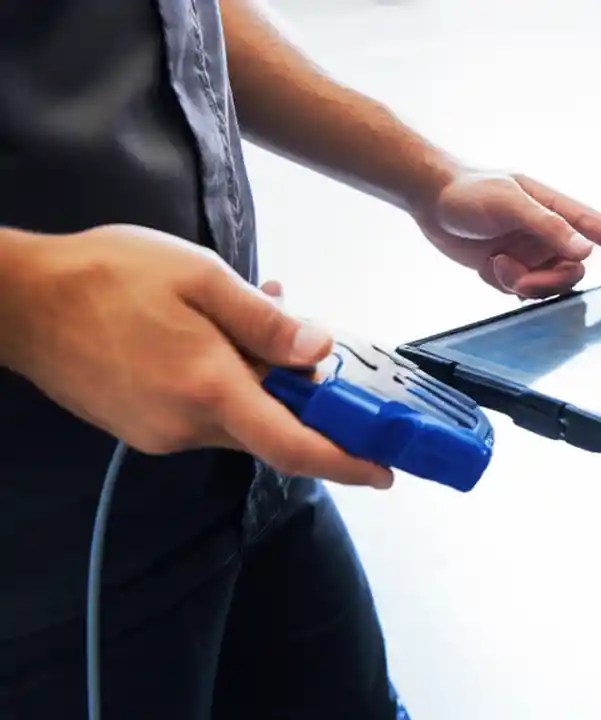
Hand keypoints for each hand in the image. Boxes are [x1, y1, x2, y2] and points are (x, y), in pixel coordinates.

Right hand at [0, 225, 391, 487]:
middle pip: (271, 429)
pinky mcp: (141, 427)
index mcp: (210, 391)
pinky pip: (205, 412)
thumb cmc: (108, 276)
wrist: (18, 300)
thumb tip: (320, 350)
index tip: (384, 471)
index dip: (346, 464)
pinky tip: (217, 333)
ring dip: (261, 378)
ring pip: (238, 417)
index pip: (295, 447)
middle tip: (305, 336)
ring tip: (256, 309)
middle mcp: (186, 426)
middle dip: (300, 393)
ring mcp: (160, 433)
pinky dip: (227, 381)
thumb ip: (265, 321)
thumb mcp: (201, 278)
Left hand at [413, 169, 600, 297]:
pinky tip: (488, 264)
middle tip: (517, 277)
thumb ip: (549, 227)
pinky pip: (522, 292)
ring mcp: (532, 252)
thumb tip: (586, 252)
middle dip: (549, 282)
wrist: (428, 197)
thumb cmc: (468, 190)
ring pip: (549, 287)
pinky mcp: (511, 268)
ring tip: (497, 264)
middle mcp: (551, 234)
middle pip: (574, 273)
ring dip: (524, 284)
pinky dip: (505, 285)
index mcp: (561, 211)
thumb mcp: (509, 202)